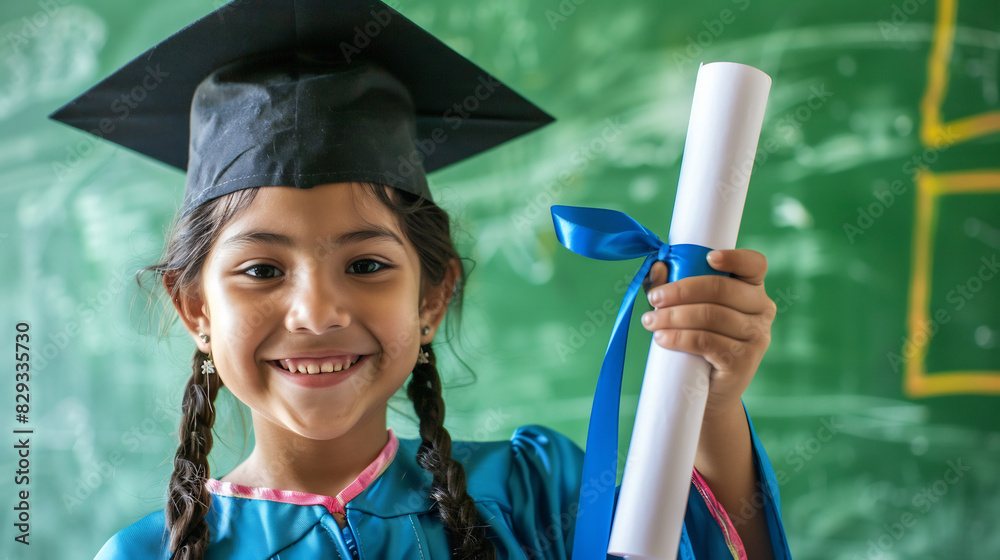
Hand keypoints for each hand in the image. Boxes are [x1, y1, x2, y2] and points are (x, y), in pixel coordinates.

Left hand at [640, 249, 774, 411]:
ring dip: (673, 316)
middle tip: (654, 299)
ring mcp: (757, 337)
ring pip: (710, 315)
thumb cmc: (697, 342)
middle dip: (681, 291)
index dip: (734, 258)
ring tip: (650, 322)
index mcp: (752, 290)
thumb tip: (658, 267)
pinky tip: (661, 338)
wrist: (709, 392)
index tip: (707, 258)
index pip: (754, 264)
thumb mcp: (686, 309)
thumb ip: (672, 285)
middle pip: (721, 289)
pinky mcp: (744, 361)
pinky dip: (679, 338)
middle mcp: (762, 310)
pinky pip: (706, 341)